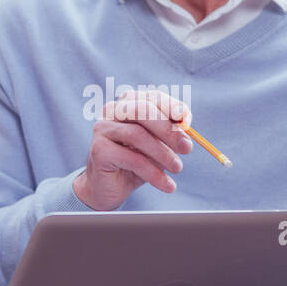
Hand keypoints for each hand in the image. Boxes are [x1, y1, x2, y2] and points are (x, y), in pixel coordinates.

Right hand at [73, 89, 195, 210]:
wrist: (110, 188)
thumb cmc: (137, 162)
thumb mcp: (158, 145)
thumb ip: (170, 132)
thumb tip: (185, 124)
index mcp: (129, 103)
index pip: (152, 97)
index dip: (171, 106)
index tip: (187, 121)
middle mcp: (112, 111)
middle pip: (143, 111)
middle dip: (168, 130)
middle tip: (187, 148)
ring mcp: (102, 129)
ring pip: (137, 135)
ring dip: (163, 153)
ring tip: (178, 168)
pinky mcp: (99, 150)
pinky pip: (132, 159)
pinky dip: (153, 172)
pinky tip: (167, 185)